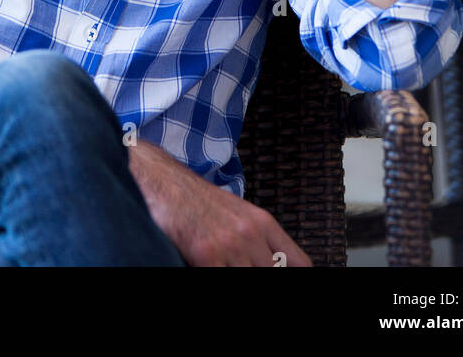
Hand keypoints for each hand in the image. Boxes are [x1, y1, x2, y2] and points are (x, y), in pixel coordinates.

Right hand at [128, 140, 312, 266]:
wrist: (162, 182)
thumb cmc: (196, 200)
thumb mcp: (237, 214)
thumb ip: (259, 239)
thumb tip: (273, 264)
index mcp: (263, 223)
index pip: (300, 264)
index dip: (293, 276)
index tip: (280, 277)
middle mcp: (251, 233)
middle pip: (274, 274)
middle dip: (261, 276)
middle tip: (241, 267)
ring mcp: (230, 245)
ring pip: (251, 278)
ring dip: (237, 275)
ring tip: (222, 265)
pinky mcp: (207, 255)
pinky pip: (221, 279)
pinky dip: (217, 277)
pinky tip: (206, 268)